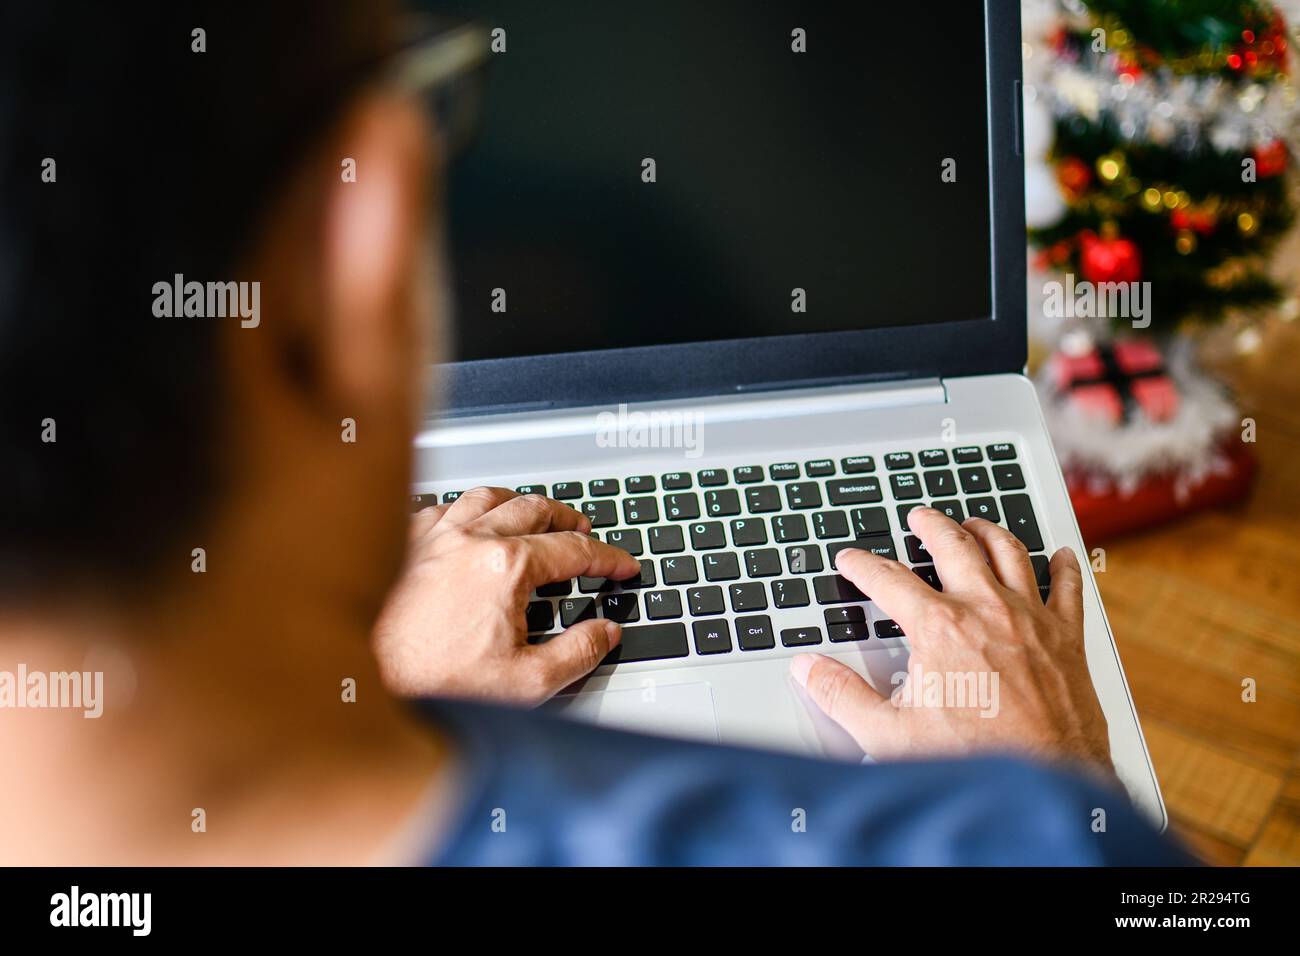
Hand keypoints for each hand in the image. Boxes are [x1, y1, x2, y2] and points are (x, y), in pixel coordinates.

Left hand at [373, 487, 640, 705]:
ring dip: (519, 502)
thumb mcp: (527, 684)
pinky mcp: (402, 545)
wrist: (364, 688)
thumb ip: (578, 654)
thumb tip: (605, 633)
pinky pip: (443, 507)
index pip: (575, 550)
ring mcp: (433, 537)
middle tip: (585, 531)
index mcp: (506, 567)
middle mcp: (469, 540)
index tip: (623, 565)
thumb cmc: (434, 686)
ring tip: (534, 513)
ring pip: (487, 496)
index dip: (609, 557)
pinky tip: (469, 523)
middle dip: (568, 518)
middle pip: (534, 508)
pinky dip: (467, 509)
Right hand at [791, 507, 1111, 769]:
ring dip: (988, 532)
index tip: (851, 560)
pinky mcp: (1067, 640)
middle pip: (954, 546)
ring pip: (1009, 554)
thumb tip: (808, 669)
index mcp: (939, 628)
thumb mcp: (888, 734)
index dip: (863, 566)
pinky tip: (1061, 557)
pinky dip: (1064, 567)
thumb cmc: (972, 763)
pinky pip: (1068, 589)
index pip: (889, 579)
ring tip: (976, 523)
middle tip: (919, 517)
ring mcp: (1030, 620)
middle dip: (931, 525)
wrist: (1043, 785)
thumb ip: (841, 696)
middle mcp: (986, 611)